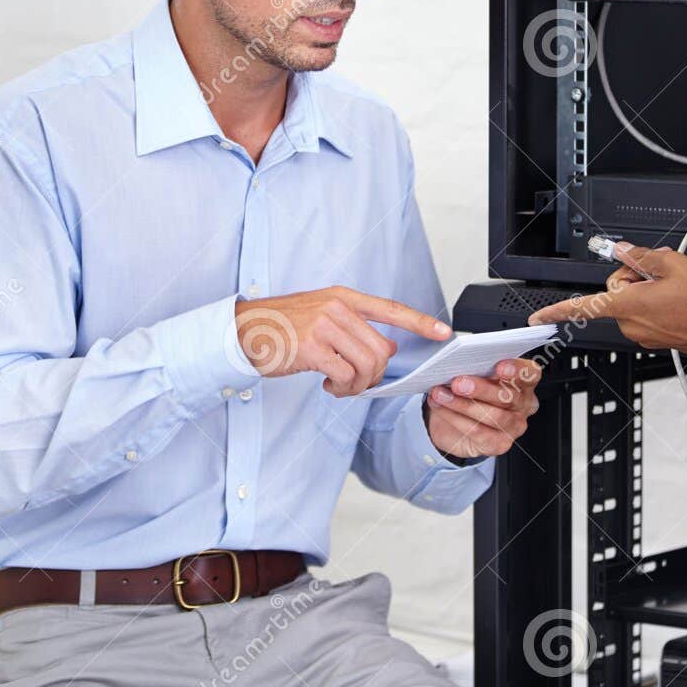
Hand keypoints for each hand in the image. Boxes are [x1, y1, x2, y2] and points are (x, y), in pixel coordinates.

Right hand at [233, 286, 449, 397]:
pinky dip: (342, 389)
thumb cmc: (281, 328)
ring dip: (357, 385)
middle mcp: (337, 307)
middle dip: (374, 375)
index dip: (420, 322)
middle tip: (354, 383)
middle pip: (380, 350)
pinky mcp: (312, 348)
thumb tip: (385, 351)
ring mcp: (324, 326)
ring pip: (366, 366)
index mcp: (343, 297)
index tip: (445, 332)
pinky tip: (328, 386)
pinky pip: (345, 376)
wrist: (242, 332)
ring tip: (339, 385)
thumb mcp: (320, 316)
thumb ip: (353, 328)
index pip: (390, 308)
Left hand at [424, 358, 541, 460]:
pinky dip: (456, 419)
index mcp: (523, 381)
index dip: (517, 370)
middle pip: (508, 397)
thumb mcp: (474, 373)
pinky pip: (478, 432)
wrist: (453, 421)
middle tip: (458, 383)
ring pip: (492, 416)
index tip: (499, 367)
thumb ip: (475, 367)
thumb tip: (460, 361)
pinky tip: (441, 408)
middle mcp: (523, 404)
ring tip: (441, 395)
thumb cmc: (469, 390)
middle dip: (481, 389)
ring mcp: (514, 426)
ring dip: (462, 405)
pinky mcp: (499, 444)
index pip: (530, 374)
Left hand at [527, 241, 686, 356]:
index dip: (556, 311)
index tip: (537, 317)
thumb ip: (641, 256)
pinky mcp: (655, 338)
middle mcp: (630, 323)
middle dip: (632, 277)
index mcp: (627, 305)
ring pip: (631, 301)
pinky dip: (656, 303)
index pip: (581, 307)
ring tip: (675, 289)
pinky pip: (645, 313)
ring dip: (646, 289)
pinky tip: (678, 300)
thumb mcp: (673, 264)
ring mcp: (642, 333)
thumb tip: (624, 250)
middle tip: (659, 274)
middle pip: (615, 291)